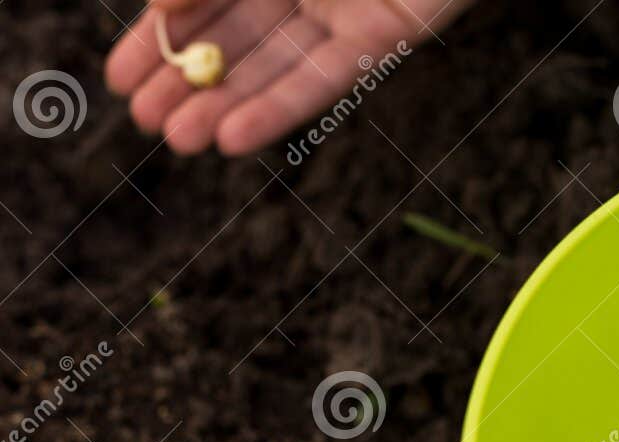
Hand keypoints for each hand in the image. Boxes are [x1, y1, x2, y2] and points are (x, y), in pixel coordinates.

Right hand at [105, 0, 469, 155]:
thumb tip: (164, 6)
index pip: (202, 6)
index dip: (161, 44)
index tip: (121, 82)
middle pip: (238, 46)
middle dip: (191, 85)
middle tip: (146, 122)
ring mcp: (341, 16)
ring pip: (279, 71)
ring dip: (229, 108)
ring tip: (180, 140)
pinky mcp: (385, 38)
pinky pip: (328, 79)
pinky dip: (281, 108)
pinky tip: (234, 136)